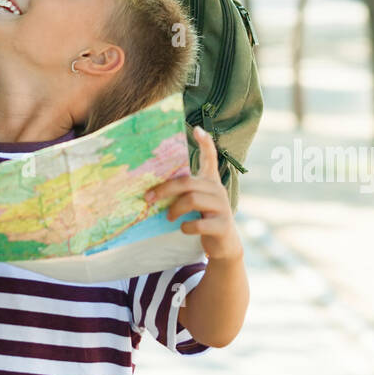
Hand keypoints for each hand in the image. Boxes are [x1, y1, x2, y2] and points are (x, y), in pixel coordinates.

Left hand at [146, 126, 242, 262]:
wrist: (224, 245)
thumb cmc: (203, 218)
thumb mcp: (195, 202)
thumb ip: (183, 191)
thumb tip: (151, 189)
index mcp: (210, 181)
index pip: (210, 157)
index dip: (205, 143)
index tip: (198, 129)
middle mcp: (218, 190)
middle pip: (187, 182)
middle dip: (164, 189)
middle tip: (149, 198)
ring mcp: (222, 207)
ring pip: (191, 199)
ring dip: (174, 208)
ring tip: (168, 216)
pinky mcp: (223, 225)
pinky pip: (199, 223)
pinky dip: (186, 226)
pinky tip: (183, 228)